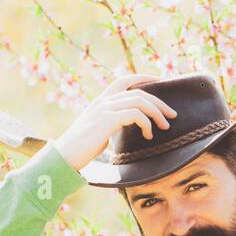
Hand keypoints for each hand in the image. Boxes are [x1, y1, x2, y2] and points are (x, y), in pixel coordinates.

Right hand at [53, 74, 177, 170]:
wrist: (63, 157)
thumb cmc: (81, 149)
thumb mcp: (99, 132)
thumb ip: (112, 125)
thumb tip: (130, 129)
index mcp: (100, 102)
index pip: (123, 81)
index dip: (142, 78)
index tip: (159, 82)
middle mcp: (102, 101)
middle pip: (137, 91)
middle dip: (158, 102)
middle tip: (172, 114)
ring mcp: (104, 109)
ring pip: (139, 101)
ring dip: (156, 113)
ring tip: (165, 126)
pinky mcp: (106, 120)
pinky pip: (135, 114)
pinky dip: (146, 123)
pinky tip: (148, 135)